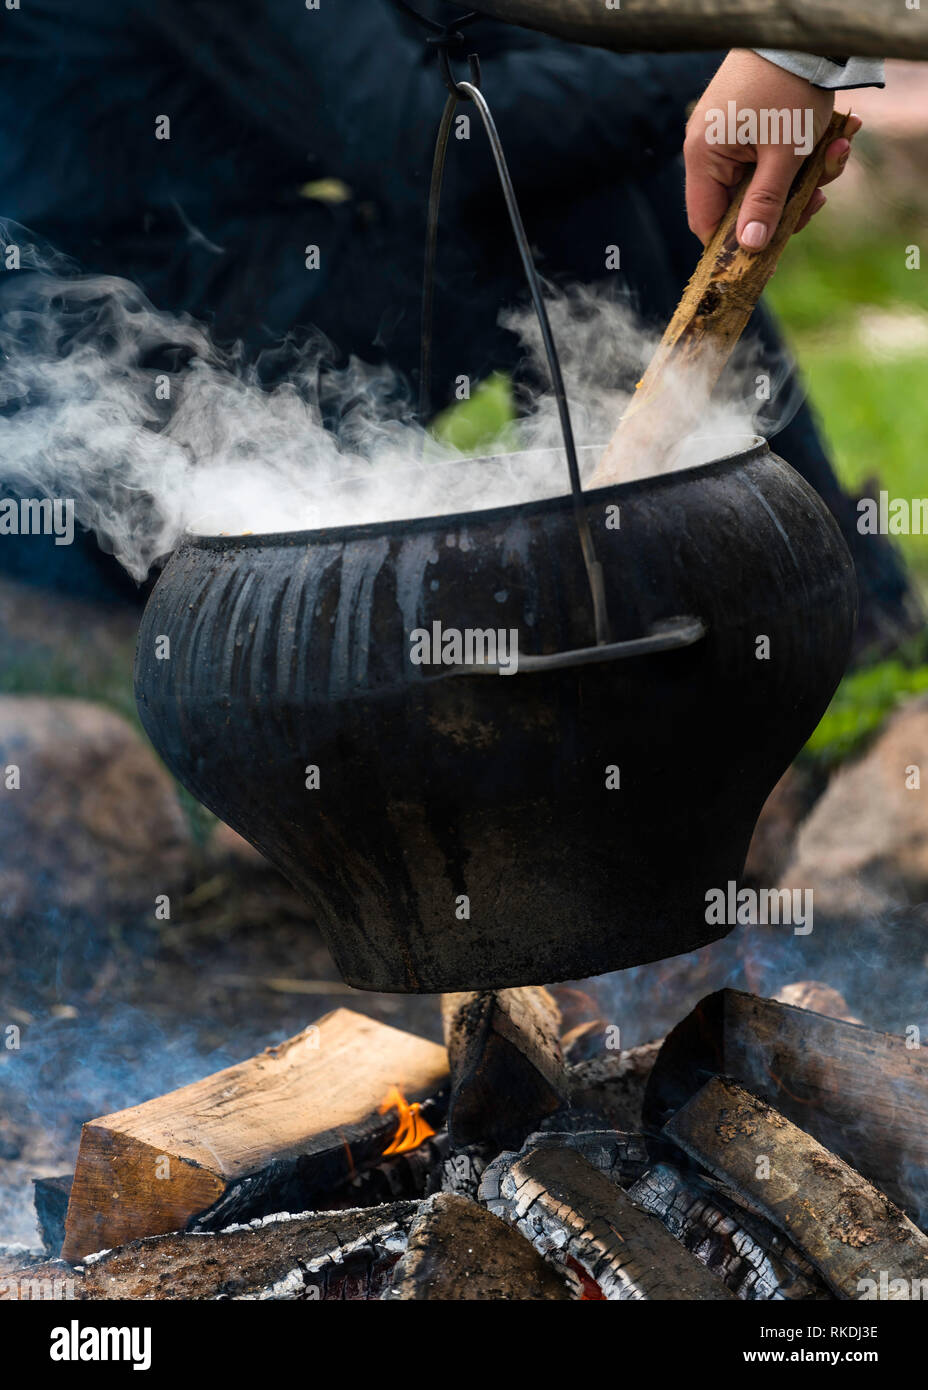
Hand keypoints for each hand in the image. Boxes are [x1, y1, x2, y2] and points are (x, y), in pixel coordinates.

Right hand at [684, 50, 862, 249]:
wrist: (801, 35)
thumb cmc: (788, 89)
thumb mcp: (783, 154)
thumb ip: (766, 203)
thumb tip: (750, 248)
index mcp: (704, 158)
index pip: (707, 222)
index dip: (736, 242)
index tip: (770, 247)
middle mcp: (708, 148)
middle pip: (740, 204)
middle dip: (786, 202)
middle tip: (818, 197)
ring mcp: (727, 134)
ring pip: (762, 180)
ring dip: (803, 177)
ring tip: (837, 153)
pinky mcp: (747, 122)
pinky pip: (770, 156)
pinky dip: (801, 154)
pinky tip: (834, 138)